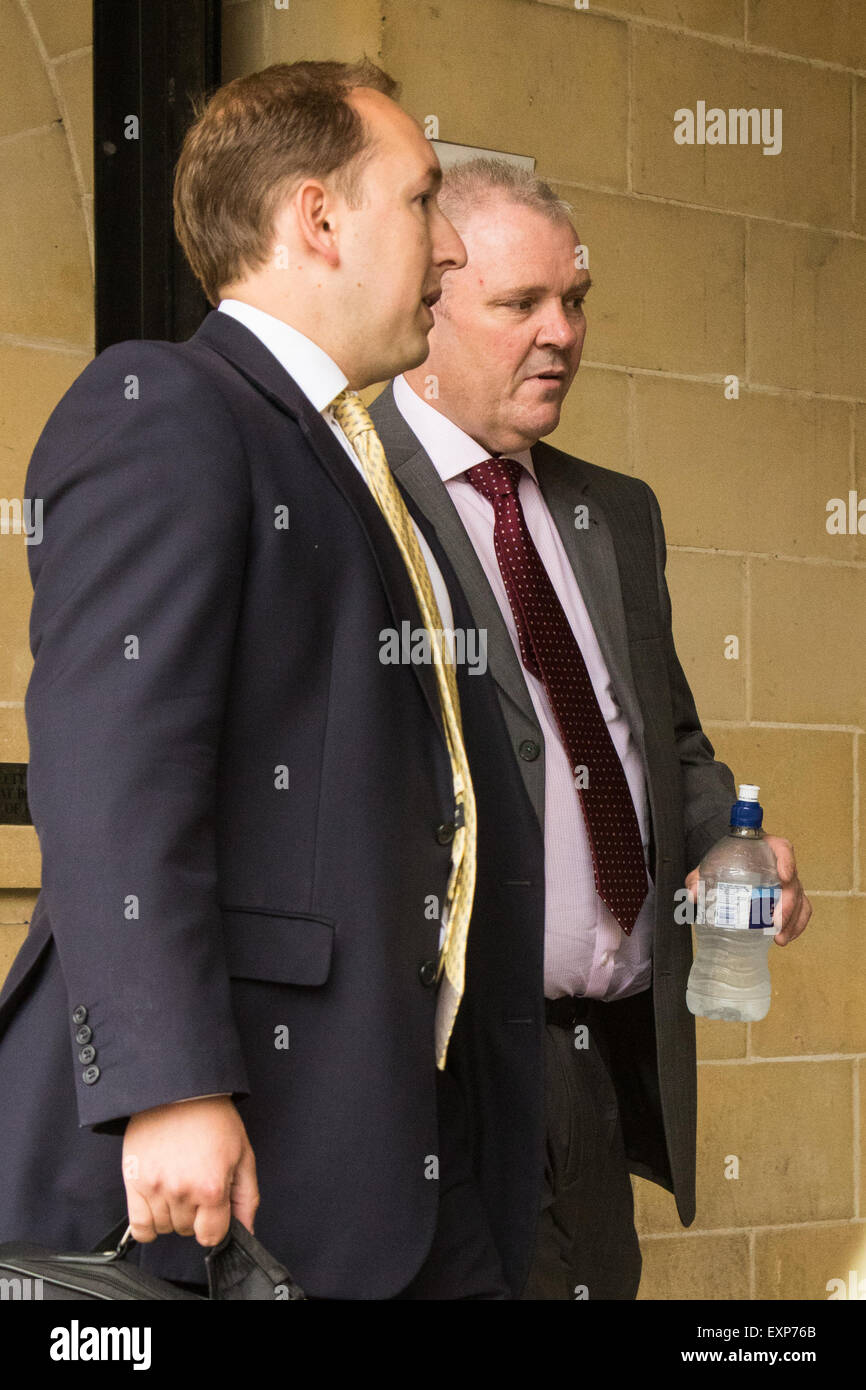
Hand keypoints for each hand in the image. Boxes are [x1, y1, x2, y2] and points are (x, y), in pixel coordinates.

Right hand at [122, 1095, 258, 1246]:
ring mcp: (155, 1188)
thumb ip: (246, 1199)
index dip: (215, 1225)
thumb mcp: (243, 1155)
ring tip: (177, 1183)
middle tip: (196, 1183)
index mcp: (211, 1187)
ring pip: (165, 1228)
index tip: (214, 1210)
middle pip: (187, 1231)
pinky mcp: (134, 1182)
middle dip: (194, 1214)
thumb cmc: (213, 1118)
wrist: (179, 1090)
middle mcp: (181, 1191)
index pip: (211, 1236)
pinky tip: (157, 1205)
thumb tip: (246, 1231)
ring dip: (172, 1215)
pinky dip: (148, 1225)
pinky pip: (139, 1227)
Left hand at [684, 832, 810, 945]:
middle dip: (788, 905)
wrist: (732, 862)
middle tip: (775, 922)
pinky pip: (801, 912)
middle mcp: (781, 865)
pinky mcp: (790, 898)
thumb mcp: (710, 866)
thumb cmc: (725, 861)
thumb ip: (699, 877)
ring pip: (800, 900)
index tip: (784, 877)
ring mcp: (788, 883)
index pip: (782, 848)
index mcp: (765, 849)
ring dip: (793, 921)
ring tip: (780, 939)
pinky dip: (796, 926)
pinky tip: (784, 939)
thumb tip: (692, 895)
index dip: (787, 861)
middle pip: (793, 882)